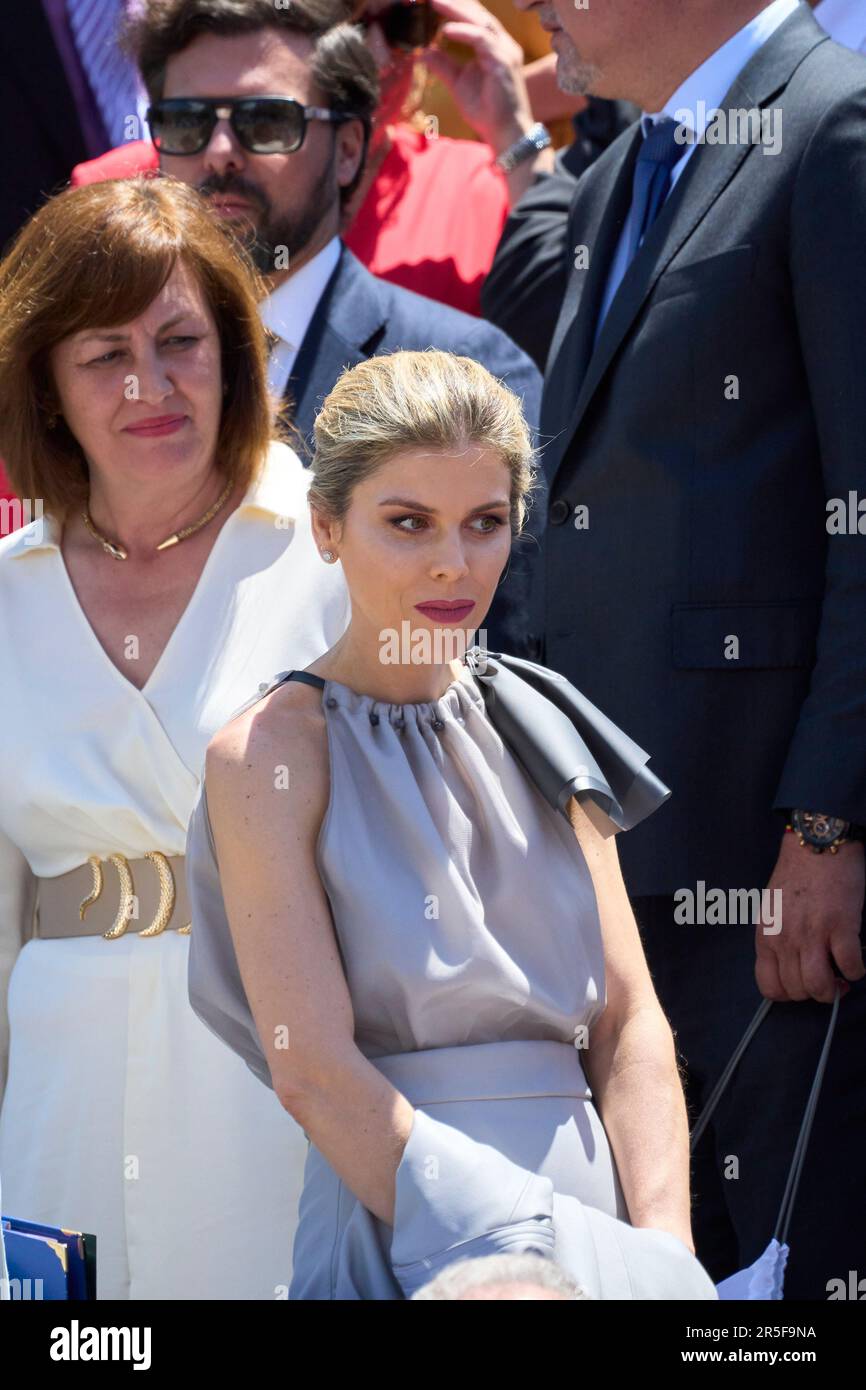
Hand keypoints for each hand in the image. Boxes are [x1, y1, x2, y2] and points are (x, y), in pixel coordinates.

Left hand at [421, 0, 535, 152]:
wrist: (506, 133)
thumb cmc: (487, 111)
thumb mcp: (458, 83)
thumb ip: (443, 66)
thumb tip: (424, 52)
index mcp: (494, 46)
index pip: (475, 19)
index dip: (456, 7)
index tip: (433, 1)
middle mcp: (502, 44)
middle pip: (478, 13)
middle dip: (455, 2)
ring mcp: (505, 51)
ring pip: (480, 21)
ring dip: (456, 10)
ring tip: (435, 3)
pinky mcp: (502, 62)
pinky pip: (481, 40)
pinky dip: (464, 32)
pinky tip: (446, 30)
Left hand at [755, 833, 864, 1002]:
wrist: (816, 845)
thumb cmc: (796, 875)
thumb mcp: (772, 911)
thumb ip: (778, 939)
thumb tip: (792, 966)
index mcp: (765, 936)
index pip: (769, 987)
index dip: (791, 995)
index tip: (805, 985)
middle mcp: (784, 939)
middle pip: (797, 991)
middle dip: (816, 992)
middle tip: (830, 979)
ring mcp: (811, 934)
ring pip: (819, 987)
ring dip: (834, 989)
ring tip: (842, 976)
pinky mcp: (840, 926)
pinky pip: (850, 966)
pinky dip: (857, 970)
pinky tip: (857, 960)